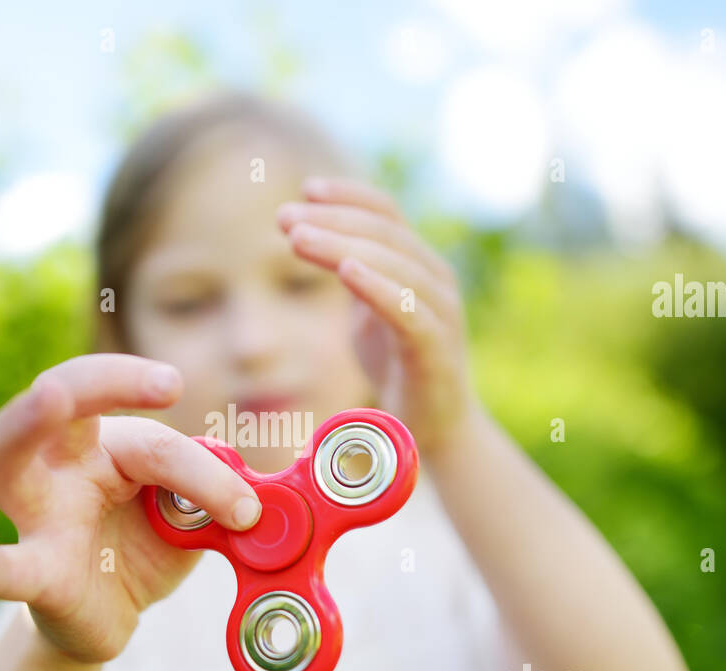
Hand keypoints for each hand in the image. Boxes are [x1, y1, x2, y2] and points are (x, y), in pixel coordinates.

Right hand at [0, 354, 261, 662]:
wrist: (107, 620)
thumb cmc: (142, 549)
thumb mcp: (195, 524)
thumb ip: (221, 506)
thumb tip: (259, 504)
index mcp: (107, 445)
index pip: (149, 438)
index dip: (200, 466)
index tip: (246, 504)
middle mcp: (61, 465)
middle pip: (60, 398)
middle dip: (101, 377)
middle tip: (166, 384)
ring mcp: (37, 515)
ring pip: (5, 455)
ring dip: (25, 419)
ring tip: (49, 398)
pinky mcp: (33, 573)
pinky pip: (2, 566)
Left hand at [277, 176, 475, 456]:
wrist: (437, 427)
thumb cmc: (399, 364)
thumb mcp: (368, 309)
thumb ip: (351, 272)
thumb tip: (309, 234)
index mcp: (419, 264)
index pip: (386, 213)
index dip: (348, 196)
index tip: (305, 189)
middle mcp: (436, 278)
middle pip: (384, 232)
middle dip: (331, 220)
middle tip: (284, 218)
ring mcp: (441, 311)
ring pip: (393, 264)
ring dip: (342, 246)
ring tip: (297, 239)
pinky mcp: (436, 347)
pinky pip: (407, 309)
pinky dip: (378, 286)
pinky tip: (346, 271)